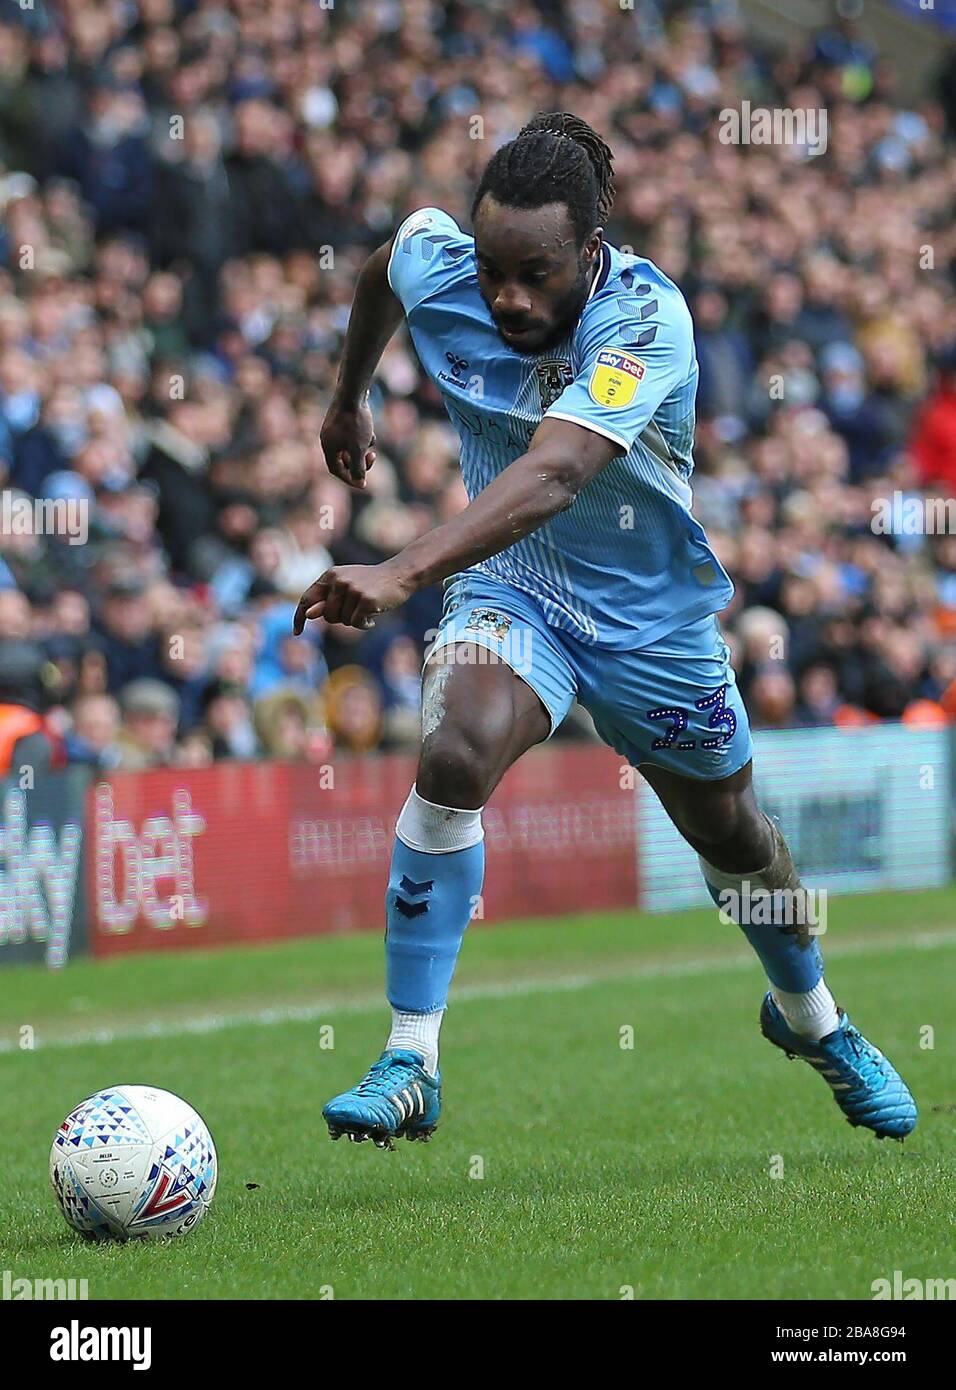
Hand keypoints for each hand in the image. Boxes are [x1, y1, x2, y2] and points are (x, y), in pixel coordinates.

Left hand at [292, 561, 413, 634]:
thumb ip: (327, 601)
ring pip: (343, 621)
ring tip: (367, 607)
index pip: (307, 599)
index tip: (297, 632)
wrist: (399, 575)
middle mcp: (338, 580)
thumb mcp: (345, 588)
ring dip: (355, 621)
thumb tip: (309, 614)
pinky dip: (365, 624)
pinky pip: (356, 623)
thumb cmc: (370, 584)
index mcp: (330, 576)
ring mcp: (352, 589)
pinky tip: (374, 615)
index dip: (299, 617)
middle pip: (327, 616)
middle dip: (340, 619)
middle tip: (355, 608)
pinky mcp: (366, 599)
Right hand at [319, 398, 376, 488]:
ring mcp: (334, 428)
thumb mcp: (358, 449)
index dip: (350, 479)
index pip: (336, 470)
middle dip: (359, 461)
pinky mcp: (342, 419)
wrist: (352, 392)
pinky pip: (353, 434)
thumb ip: (358, 468)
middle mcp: (328, 439)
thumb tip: (360, 483)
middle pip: (344, 459)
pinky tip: (370, 429)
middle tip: (372, 457)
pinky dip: (363, 436)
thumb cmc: (354, 422)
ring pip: (350, 446)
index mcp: (328, 448)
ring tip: (371, 439)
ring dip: (363, 448)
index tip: (363, 483)